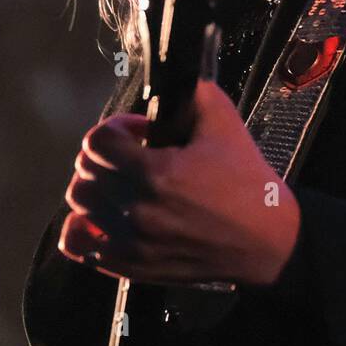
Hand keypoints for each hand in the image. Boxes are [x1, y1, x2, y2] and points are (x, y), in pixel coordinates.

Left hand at [59, 78, 300, 285]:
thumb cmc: (247, 181)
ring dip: (97, 187)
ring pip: (79, 204)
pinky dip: (84, 226)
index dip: (117, 128)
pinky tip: (108, 216)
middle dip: (106, 155)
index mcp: (157, 173)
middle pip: (84, 171)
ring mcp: (131, 243)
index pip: (97, 141)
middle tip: (134, 156)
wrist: (267, 241)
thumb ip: (193, 92)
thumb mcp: (225, 123)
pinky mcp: (131, 267)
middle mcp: (137, 210)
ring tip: (124, 185)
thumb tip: (171, 78)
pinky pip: (78, 244)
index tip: (141, 133)